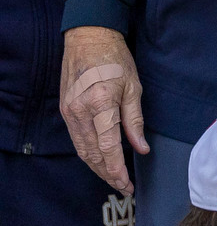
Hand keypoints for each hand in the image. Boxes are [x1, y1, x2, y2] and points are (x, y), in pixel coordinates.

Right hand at [60, 26, 144, 194]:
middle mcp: (80, 112)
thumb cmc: (116, 60)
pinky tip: (100, 161)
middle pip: (92, 154)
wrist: (88, 39)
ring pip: (82, 150)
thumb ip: (135, 120)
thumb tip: (141, 148)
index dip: (116, 169)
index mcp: (101, 104)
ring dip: (97, 167)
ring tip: (113, 179)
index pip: (108, 147)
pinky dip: (88, 153)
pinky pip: (77, 139)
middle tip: (123, 187)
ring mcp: (70, 112)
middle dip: (107, 173)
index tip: (126, 184)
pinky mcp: (66, 110)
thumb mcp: (134, 87)